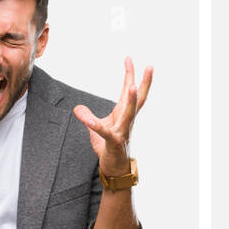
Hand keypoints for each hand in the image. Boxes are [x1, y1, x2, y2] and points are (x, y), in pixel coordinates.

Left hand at [73, 56, 152, 175]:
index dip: (130, 74)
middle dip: (144, 83)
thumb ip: (89, 117)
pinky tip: (84, 117)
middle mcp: (127, 121)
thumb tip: (78, 108)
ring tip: (131, 86)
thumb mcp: (96, 129)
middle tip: (150, 66)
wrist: (115, 170)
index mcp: (124, 114)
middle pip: (138, 99)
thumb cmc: (109, 149)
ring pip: (129, 113)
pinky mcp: (113, 142)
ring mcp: (122, 131)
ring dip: (130, 100)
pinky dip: (94, 124)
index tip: (129, 58)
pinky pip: (104, 131)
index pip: (128, 91)